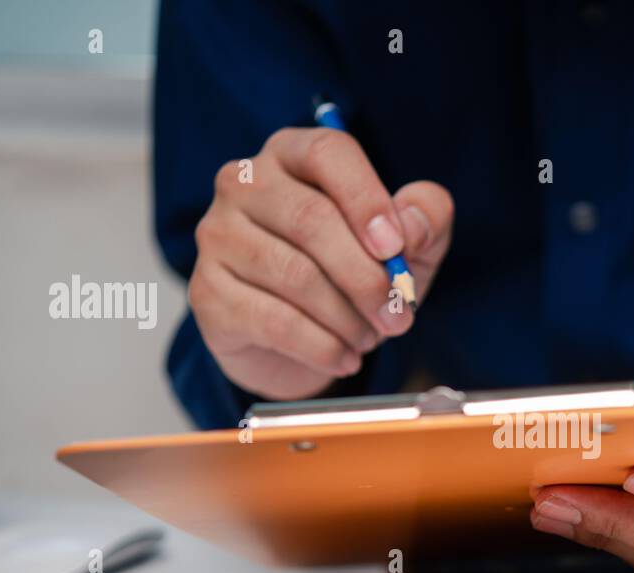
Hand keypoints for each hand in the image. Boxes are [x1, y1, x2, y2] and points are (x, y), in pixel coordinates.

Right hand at [188, 127, 453, 399]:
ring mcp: (218, 236)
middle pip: (311, 219)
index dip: (368, 200)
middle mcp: (244, 183)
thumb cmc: (354, 275)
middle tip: (399, 316)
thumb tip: (414, 226)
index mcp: (293, 154)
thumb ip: (425, 219)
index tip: (397, 249)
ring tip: (370, 338)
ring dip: (347, 318)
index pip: (328, 154)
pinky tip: (344, 358)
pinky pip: (274, 321)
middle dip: (367, 277)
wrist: (301, 343)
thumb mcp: (407, 245)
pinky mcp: (207, 292)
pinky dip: (322, 347)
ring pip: (295, 275)